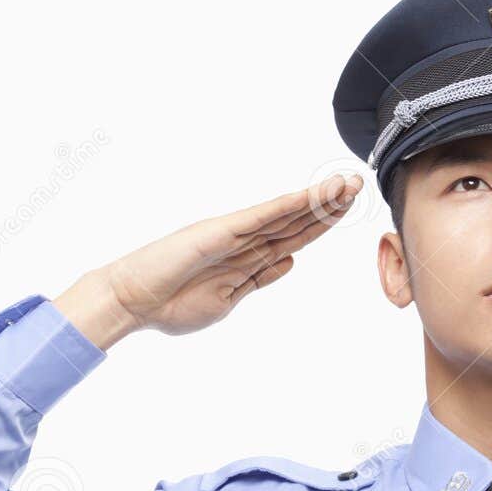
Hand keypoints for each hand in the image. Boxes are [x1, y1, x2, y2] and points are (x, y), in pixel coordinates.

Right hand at [55, 173, 363, 348]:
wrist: (133, 302)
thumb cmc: (171, 305)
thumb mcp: (227, 300)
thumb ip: (259, 280)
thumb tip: (289, 261)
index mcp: (247, 258)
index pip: (293, 236)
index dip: (322, 223)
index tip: (348, 209)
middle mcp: (244, 241)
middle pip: (295, 219)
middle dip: (328, 205)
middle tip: (358, 186)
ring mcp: (233, 234)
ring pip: (284, 213)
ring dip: (316, 200)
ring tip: (345, 184)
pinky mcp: (220, 232)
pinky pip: (260, 218)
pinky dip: (286, 206)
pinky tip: (309, 197)